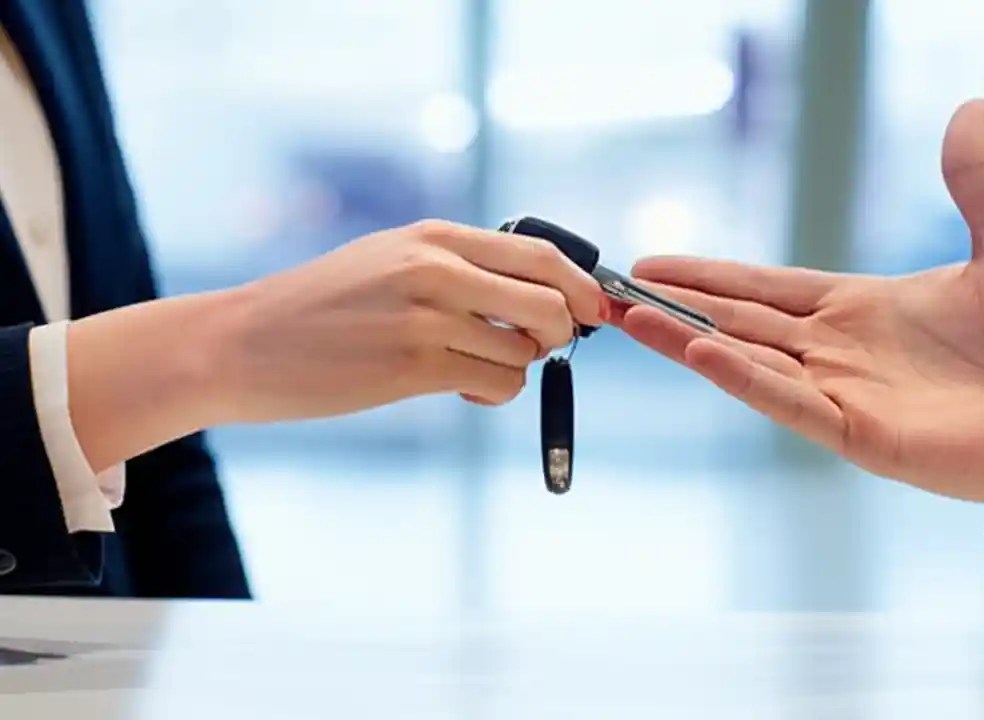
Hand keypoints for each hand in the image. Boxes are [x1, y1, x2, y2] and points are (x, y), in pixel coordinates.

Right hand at [68, 220, 604, 468]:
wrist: (243, 343)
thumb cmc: (321, 307)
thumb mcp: (389, 260)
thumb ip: (458, 267)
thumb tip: (538, 293)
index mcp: (434, 236)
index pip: (541, 254)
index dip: (582, 285)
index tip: (596, 310)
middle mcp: (437, 268)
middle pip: (549, 302)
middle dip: (560, 332)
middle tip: (539, 347)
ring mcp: (426, 317)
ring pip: (523, 351)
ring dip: (513, 370)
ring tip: (471, 371)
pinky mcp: (413, 366)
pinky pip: (495, 384)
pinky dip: (491, 392)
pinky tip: (458, 389)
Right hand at [618, 100, 983, 508]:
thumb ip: (973, 183)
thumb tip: (971, 106)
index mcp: (859, 307)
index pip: (764, 287)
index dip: (708, 272)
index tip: (653, 262)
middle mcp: (838, 350)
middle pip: (739, 320)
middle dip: (676, 304)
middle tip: (613, 290)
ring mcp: (844, 392)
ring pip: (749, 361)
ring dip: (690, 338)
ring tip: (633, 318)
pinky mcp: (861, 433)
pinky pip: (791, 403)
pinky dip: (746, 379)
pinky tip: (703, 352)